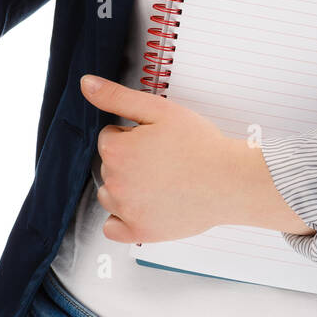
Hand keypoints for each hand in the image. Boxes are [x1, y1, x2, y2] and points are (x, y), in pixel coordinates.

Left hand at [79, 75, 313, 242]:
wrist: (230, 180)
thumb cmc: (199, 144)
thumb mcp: (159, 110)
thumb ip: (117, 97)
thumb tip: (86, 84)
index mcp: (116, 150)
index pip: (108, 138)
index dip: (133, 135)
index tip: (156, 139)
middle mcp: (115, 182)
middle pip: (109, 166)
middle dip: (130, 159)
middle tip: (164, 159)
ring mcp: (126, 210)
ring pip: (109, 194)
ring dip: (125, 187)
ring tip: (159, 182)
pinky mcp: (139, 232)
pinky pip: (112, 228)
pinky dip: (122, 219)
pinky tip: (143, 207)